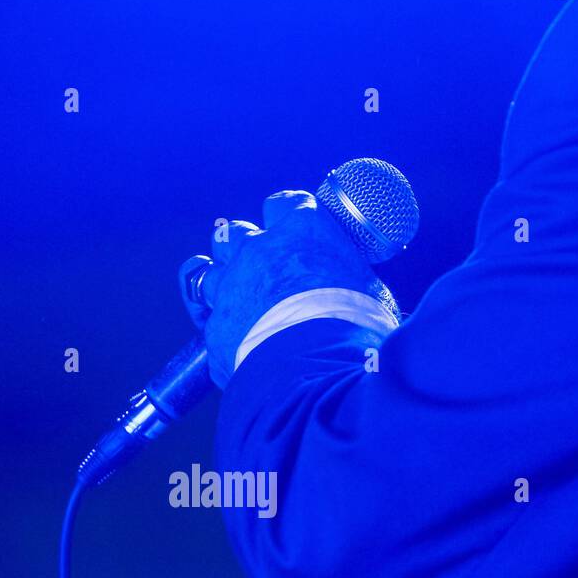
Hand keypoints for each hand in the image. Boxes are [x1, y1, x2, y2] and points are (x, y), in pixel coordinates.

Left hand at [179, 190, 387, 386]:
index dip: (286, 217)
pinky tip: (231, 337)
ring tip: (239, 299)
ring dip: (223, 280)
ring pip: (209, 268)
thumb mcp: (369, 291)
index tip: (291, 230)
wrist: (320, 373)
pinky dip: (220, 325)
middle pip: (237, 232)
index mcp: (302, 230)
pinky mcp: (216, 326)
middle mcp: (259, 249)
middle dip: (246, 247)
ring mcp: (231, 286)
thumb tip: (354, 287)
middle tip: (262, 267)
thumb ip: (346, 278)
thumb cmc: (357, 330)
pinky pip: (208, 318)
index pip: (284, 204)